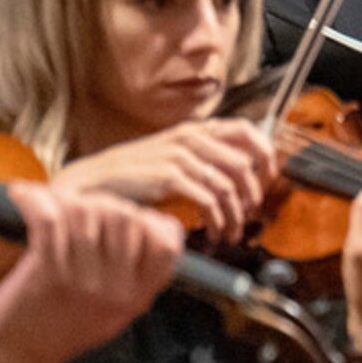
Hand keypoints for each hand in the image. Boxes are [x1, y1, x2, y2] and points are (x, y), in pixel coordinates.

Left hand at [0, 182, 182, 362]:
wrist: (17, 355)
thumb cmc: (64, 327)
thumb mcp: (117, 310)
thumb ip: (138, 274)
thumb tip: (161, 226)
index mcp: (137, 297)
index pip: (166, 245)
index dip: (151, 221)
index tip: (131, 216)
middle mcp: (115, 290)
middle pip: (126, 217)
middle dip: (104, 203)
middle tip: (84, 209)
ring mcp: (83, 281)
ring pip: (88, 213)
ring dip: (68, 201)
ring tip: (55, 206)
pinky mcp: (48, 273)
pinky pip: (50, 220)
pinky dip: (34, 200)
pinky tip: (23, 196)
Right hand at [52, 118, 281, 246]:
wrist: (92, 184)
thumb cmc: (133, 176)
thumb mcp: (172, 159)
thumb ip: (202, 160)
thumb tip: (239, 177)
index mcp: (194, 130)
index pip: (245, 129)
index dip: (265, 154)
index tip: (269, 179)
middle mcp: (189, 138)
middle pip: (243, 163)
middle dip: (253, 194)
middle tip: (250, 214)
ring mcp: (178, 156)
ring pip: (228, 185)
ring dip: (235, 215)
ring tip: (230, 233)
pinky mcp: (167, 177)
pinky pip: (208, 199)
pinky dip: (216, 219)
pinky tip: (212, 232)